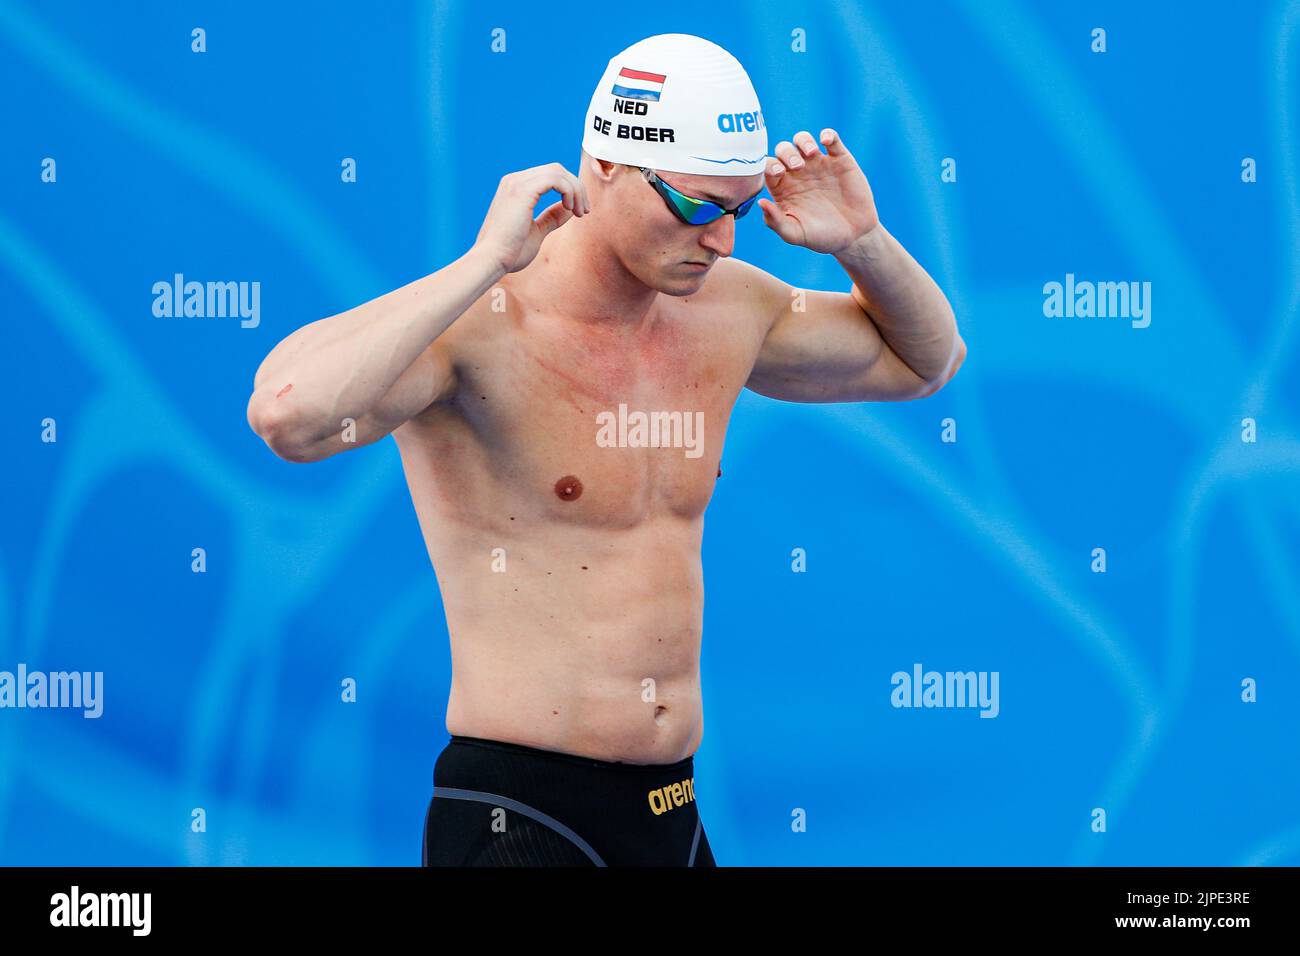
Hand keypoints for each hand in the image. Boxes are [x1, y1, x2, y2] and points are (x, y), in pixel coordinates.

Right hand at [474, 163, 589, 273]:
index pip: (550, 176)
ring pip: (558, 172)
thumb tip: (570, 208)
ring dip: (576, 190)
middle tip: (585, 211)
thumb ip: (551, 217)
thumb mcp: (537, 231)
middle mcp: (515, 180)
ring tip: (580, 212)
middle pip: (556, 169)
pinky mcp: (522, 190)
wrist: (491, 260)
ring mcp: (517, 183)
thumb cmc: (510, 252)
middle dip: (576, 187)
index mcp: (516, 188)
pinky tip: (570, 208)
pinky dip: (569, 191)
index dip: (570, 189)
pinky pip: (555, 179)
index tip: (580, 211)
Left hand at [758, 129, 878, 254]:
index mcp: (784, 188)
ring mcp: (819, 164)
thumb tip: (760, 203)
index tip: (779, 174)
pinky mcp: (840, 160)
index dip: (769, 166)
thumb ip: (775, 221)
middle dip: (786, 153)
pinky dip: (828, 134)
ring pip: (803, 139)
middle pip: (783, 150)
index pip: (768, 168)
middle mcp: (798, 173)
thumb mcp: (795, 234)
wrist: (854, 237)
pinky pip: (831, 138)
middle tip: (796, 167)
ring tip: (811, 154)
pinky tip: (826, 142)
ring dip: (803, 141)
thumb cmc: (821, 237)